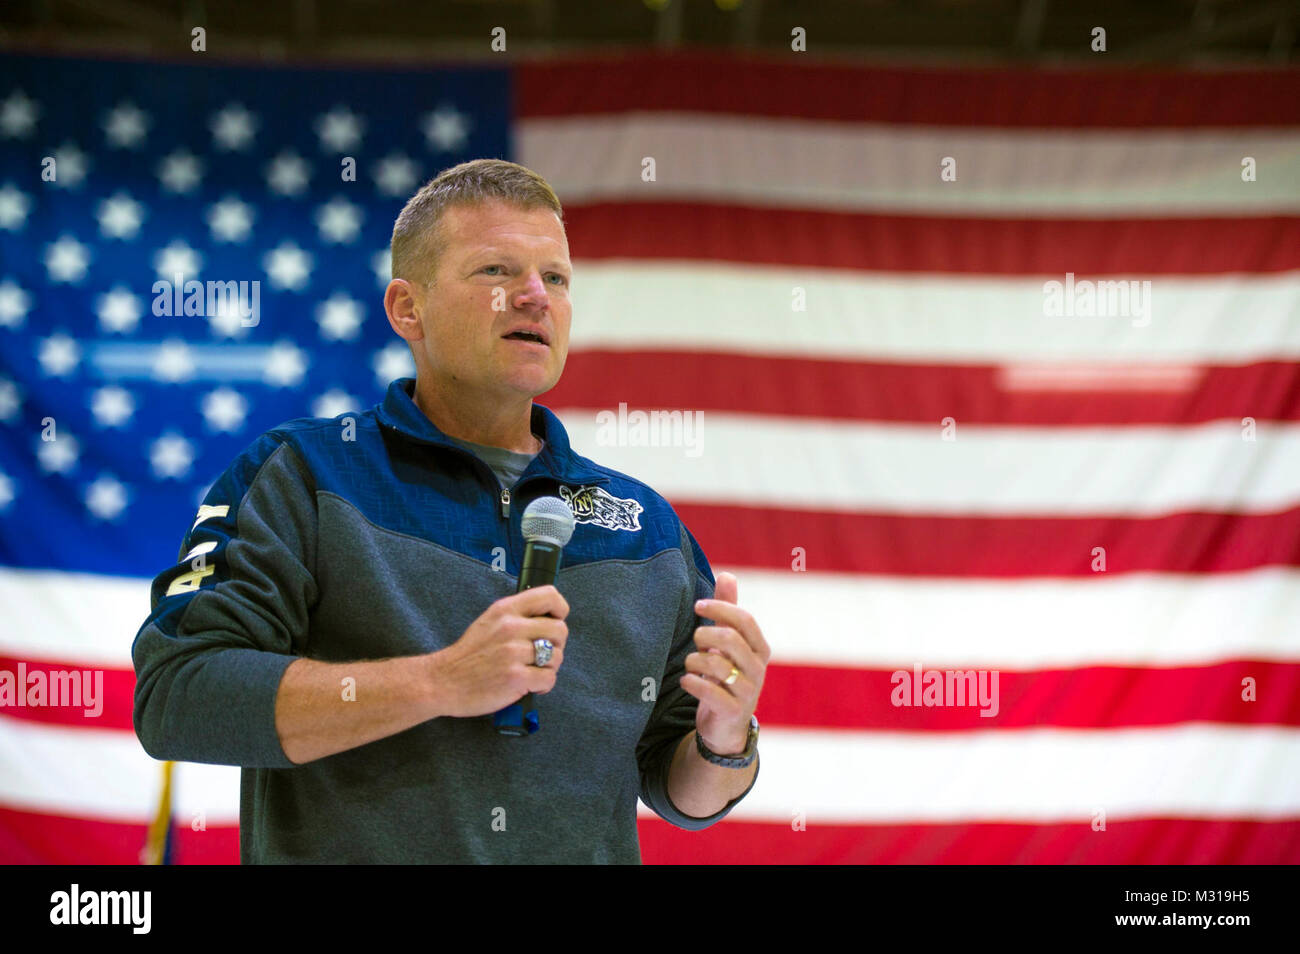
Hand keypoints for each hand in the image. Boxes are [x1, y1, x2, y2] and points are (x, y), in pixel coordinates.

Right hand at [426, 585, 568, 717]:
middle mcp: (511, 627)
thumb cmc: (469, 655)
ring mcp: (513, 653)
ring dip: (549, 668)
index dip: (560, 610)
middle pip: (560, 630)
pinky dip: (542, 686)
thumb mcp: (490, 621)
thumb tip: (550, 616)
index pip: (550, 596)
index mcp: (506, 609)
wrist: (442, 681)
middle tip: (540, 655)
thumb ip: (517, 616)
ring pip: (557, 656)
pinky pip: (549, 679)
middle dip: (556, 645)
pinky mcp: (515, 677)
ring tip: (530, 671)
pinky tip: (528, 685)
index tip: (555, 622)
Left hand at [680, 572, 769, 754]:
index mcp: (760, 648)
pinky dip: (691, 682)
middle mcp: (758, 669)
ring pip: (715, 664)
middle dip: (704, 635)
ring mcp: (748, 691)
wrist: (726, 725)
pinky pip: (709, 691)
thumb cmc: (727, 675)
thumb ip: (728, 610)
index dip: (720, 608)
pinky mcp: (733, 711)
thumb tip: (727, 574)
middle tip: (695, 640)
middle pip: (729, 639)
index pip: (744, 619)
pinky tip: (686, 681)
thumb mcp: (729, 643)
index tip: (697, 606)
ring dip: (694, 661)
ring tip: (691, 665)